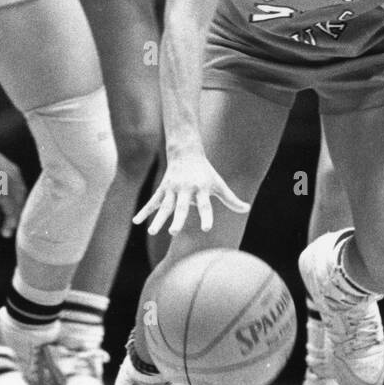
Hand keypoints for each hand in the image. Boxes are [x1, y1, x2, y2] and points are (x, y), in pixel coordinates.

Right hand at [0, 148, 25, 237]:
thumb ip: (4, 173)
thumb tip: (1, 178)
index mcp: (16, 175)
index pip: (22, 194)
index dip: (20, 204)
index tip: (17, 212)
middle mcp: (13, 186)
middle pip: (19, 205)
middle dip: (17, 217)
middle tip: (13, 227)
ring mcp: (3, 193)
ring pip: (11, 213)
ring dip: (9, 225)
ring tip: (6, 233)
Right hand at [134, 153, 249, 236]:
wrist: (186, 152)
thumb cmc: (206, 172)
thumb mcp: (219, 184)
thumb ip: (231, 199)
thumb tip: (247, 208)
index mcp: (201, 189)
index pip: (205, 205)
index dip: (206, 217)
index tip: (206, 229)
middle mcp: (186, 189)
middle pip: (181, 206)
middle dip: (177, 218)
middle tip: (173, 232)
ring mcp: (172, 189)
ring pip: (164, 206)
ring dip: (157, 218)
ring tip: (151, 232)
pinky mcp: (162, 188)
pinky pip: (152, 202)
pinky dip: (144, 211)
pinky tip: (136, 222)